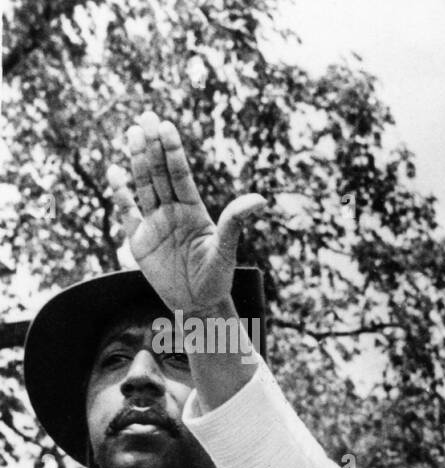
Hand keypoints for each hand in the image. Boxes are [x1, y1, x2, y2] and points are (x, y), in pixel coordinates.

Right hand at [107, 110, 265, 313]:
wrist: (198, 303)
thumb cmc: (217, 277)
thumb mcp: (226, 249)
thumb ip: (236, 221)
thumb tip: (260, 199)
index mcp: (194, 209)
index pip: (180, 174)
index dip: (173, 151)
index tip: (166, 126)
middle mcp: (173, 211)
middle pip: (159, 173)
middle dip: (153, 146)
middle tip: (145, 117)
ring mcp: (155, 222)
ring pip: (143, 185)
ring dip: (137, 160)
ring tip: (131, 132)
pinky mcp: (138, 239)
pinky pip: (127, 211)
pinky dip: (120, 193)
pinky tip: (114, 171)